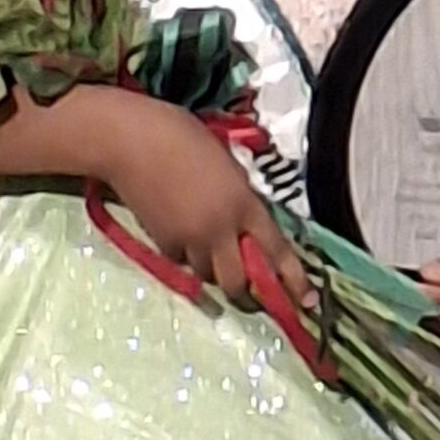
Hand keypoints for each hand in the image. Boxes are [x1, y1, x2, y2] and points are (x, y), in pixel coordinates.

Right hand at [98, 97, 312, 308]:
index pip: (276, 250)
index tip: (308, 301)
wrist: (132, 141)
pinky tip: (177, 228)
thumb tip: (246, 225)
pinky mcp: (163, 244)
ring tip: (204, 241)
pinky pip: (181, 261)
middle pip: (237, 281)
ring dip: (211, 267)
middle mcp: (220, 229)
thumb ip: (240, 199)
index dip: (294, 280)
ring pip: (207, 274)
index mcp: (244, 204)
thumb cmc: (182, 138)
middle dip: (242, 287)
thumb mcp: (227, 166)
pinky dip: (184, 254)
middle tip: (243, 283)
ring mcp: (190, 240)